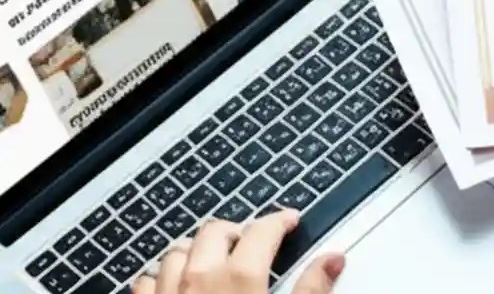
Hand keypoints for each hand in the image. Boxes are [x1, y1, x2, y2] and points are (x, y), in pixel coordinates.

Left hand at [132, 210, 344, 293]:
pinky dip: (162, 278)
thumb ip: (311, 291)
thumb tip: (332, 260)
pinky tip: (177, 289)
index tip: (289, 222)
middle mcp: (198, 280)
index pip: (261, 230)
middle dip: (237, 231)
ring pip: (176, 252)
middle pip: (214, 232)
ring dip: (196, 252)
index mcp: (239, 279)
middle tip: (254, 243)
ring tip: (214, 264)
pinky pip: (146, 282)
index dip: (278, 221)